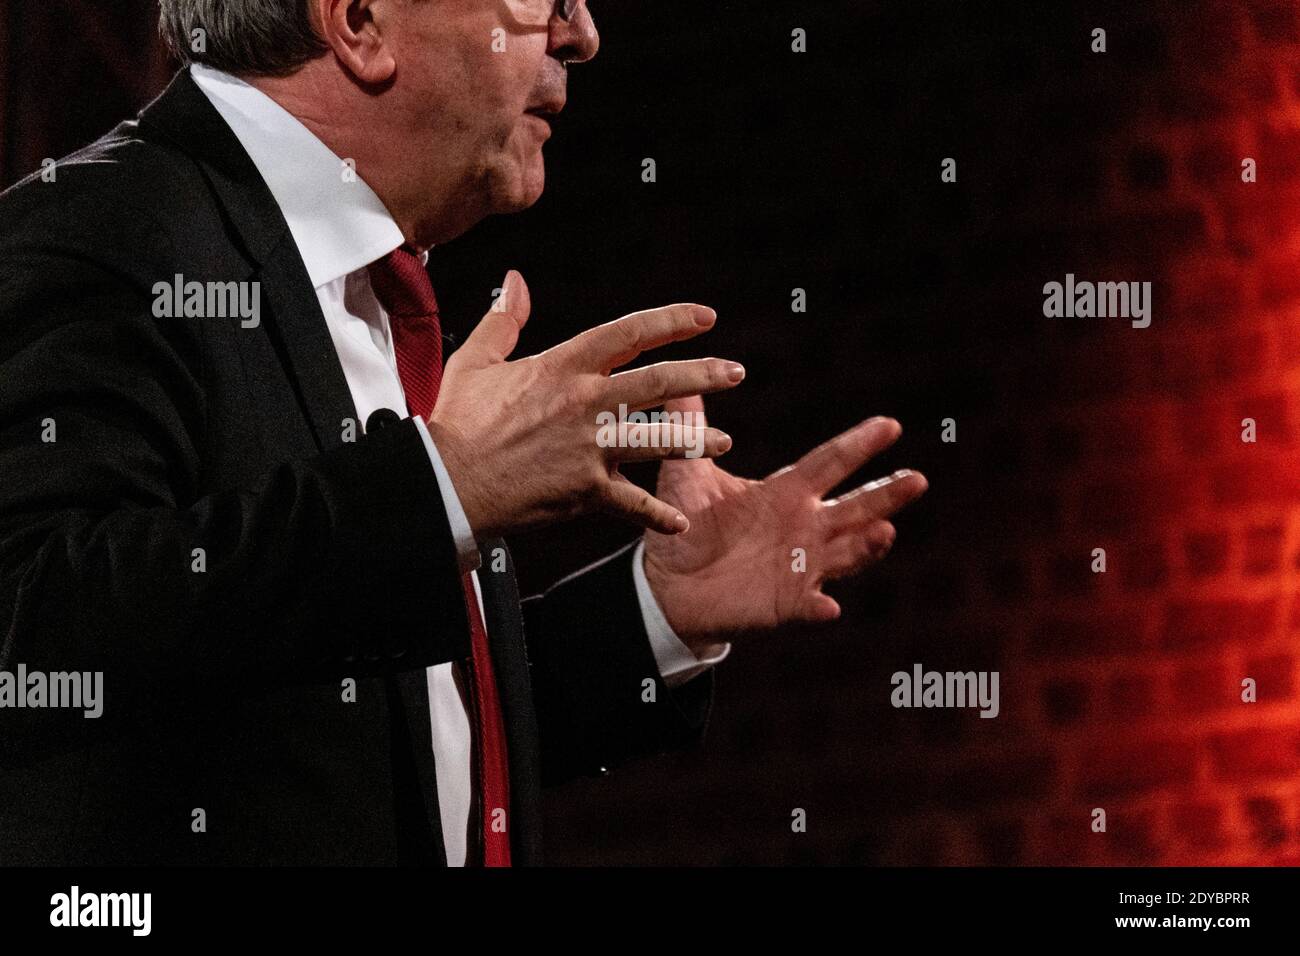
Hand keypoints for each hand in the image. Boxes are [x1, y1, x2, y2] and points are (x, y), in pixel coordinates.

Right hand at [425, 271, 744, 538]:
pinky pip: (632, 504)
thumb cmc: (457, 423)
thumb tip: (515, 281)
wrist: (446, 482)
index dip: (672, 321)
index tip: (705, 317)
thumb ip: (504, 320)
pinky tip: (681, 521)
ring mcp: (590, 448)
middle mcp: (585, 403)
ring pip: (658, 440)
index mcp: (563, 366)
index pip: (629, 333)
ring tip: (723, 443)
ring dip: (695, 441)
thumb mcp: (477, 361)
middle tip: (736, 372)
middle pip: (659, 382)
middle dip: (704, 375)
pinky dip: (657, 515)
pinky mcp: (586, 490)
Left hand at [642, 396, 927, 648]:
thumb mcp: (687, 474)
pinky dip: (817, 606)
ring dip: (866, 546)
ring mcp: (800, 567)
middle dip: (886, 495)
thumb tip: (681, 379)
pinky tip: (828, 606)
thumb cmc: (687, 525)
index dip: (859, 444)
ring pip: (845, 554)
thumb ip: (690, 430)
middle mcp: (805, 527)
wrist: (668, 584)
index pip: (830, 463)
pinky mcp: (785, 604)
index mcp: (788, 492)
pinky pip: (806, 605)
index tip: (890, 425)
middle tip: (917, 479)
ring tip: (885, 531)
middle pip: (854, 507)